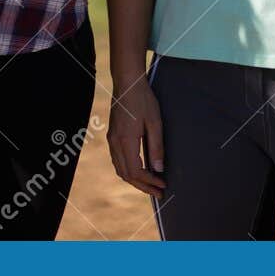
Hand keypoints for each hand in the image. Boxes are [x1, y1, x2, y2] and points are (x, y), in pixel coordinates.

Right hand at [108, 80, 165, 196]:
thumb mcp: (155, 122)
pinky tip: (139, 170)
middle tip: (158, 192)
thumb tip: (159, 169)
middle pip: (126, 174)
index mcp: (126, 140)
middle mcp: (115, 142)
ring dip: (135, 180)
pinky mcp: (112, 135)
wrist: (127, 82)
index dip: (149, 181)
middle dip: (142, 186)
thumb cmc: (143, 99)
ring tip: (150, 184)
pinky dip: (128, 170)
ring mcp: (112, 139)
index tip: (162, 185)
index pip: (136, 171)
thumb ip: (157, 147)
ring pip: (120, 169)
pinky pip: (118, 160)